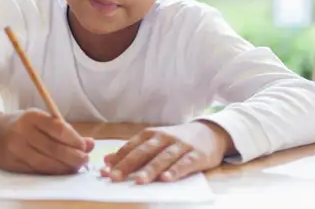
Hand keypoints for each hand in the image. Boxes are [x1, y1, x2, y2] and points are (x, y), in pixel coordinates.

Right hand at [0, 108, 94, 174]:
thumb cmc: (21, 125)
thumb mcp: (40, 120)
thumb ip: (64, 131)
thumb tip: (90, 144)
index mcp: (32, 116)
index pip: (58, 129)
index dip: (75, 140)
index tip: (85, 146)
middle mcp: (23, 132)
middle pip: (54, 148)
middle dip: (74, 157)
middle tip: (85, 160)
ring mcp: (16, 149)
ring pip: (47, 163)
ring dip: (65, 167)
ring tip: (76, 167)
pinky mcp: (12, 163)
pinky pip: (37, 170)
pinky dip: (53, 172)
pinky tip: (61, 171)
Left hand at [101, 121, 232, 183]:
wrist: (209, 132)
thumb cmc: (176, 140)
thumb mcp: (154, 142)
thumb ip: (133, 151)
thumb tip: (107, 160)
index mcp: (150, 134)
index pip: (131, 147)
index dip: (118, 160)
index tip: (105, 171)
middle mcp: (163, 138)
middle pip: (143, 152)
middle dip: (128, 165)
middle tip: (115, 178)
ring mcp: (180, 145)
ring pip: (162, 158)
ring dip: (150, 170)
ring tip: (138, 181)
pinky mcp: (196, 155)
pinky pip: (184, 164)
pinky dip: (175, 171)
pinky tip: (166, 179)